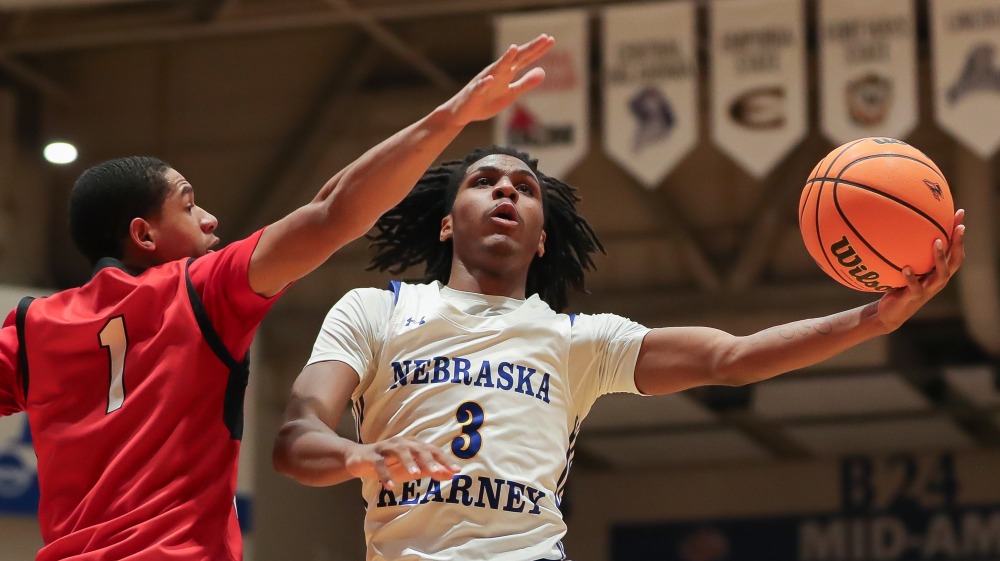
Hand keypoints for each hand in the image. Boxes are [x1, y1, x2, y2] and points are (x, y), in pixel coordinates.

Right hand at [344, 437, 459, 489]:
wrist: (359, 459)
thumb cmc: (390, 464)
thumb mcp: (411, 469)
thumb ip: (430, 471)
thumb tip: (451, 475)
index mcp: (414, 444)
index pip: (433, 450)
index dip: (445, 460)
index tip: (456, 471)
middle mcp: (402, 442)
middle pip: (419, 449)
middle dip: (429, 460)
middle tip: (438, 472)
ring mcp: (387, 447)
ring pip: (400, 451)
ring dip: (408, 462)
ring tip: (415, 474)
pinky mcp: (372, 454)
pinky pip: (379, 463)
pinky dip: (385, 474)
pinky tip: (390, 486)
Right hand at [442, 33, 554, 126]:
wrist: (463, 113)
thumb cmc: (487, 101)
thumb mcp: (511, 94)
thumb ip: (526, 83)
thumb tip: (543, 71)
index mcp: (507, 73)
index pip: (525, 59)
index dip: (538, 50)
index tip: (551, 39)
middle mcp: (497, 72)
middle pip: (515, 59)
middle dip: (529, 48)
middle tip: (544, 38)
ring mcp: (485, 81)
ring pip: (496, 69)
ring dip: (504, 59)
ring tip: (514, 49)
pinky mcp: (475, 93)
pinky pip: (480, 87)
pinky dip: (485, 83)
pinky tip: (490, 79)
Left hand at [876, 209, 965, 330]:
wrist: (890, 312)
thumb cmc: (899, 286)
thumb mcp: (905, 266)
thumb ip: (908, 253)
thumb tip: (897, 225)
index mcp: (938, 271)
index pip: (954, 251)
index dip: (958, 234)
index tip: (960, 214)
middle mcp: (938, 280)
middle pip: (955, 261)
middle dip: (958, 244)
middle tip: (959, 227)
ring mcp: (928, 289)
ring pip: (941, 274)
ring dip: (940, 258)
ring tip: (937, 242)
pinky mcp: (914, 298)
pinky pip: (915, 287)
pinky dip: (911, 278)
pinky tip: (906, 268)